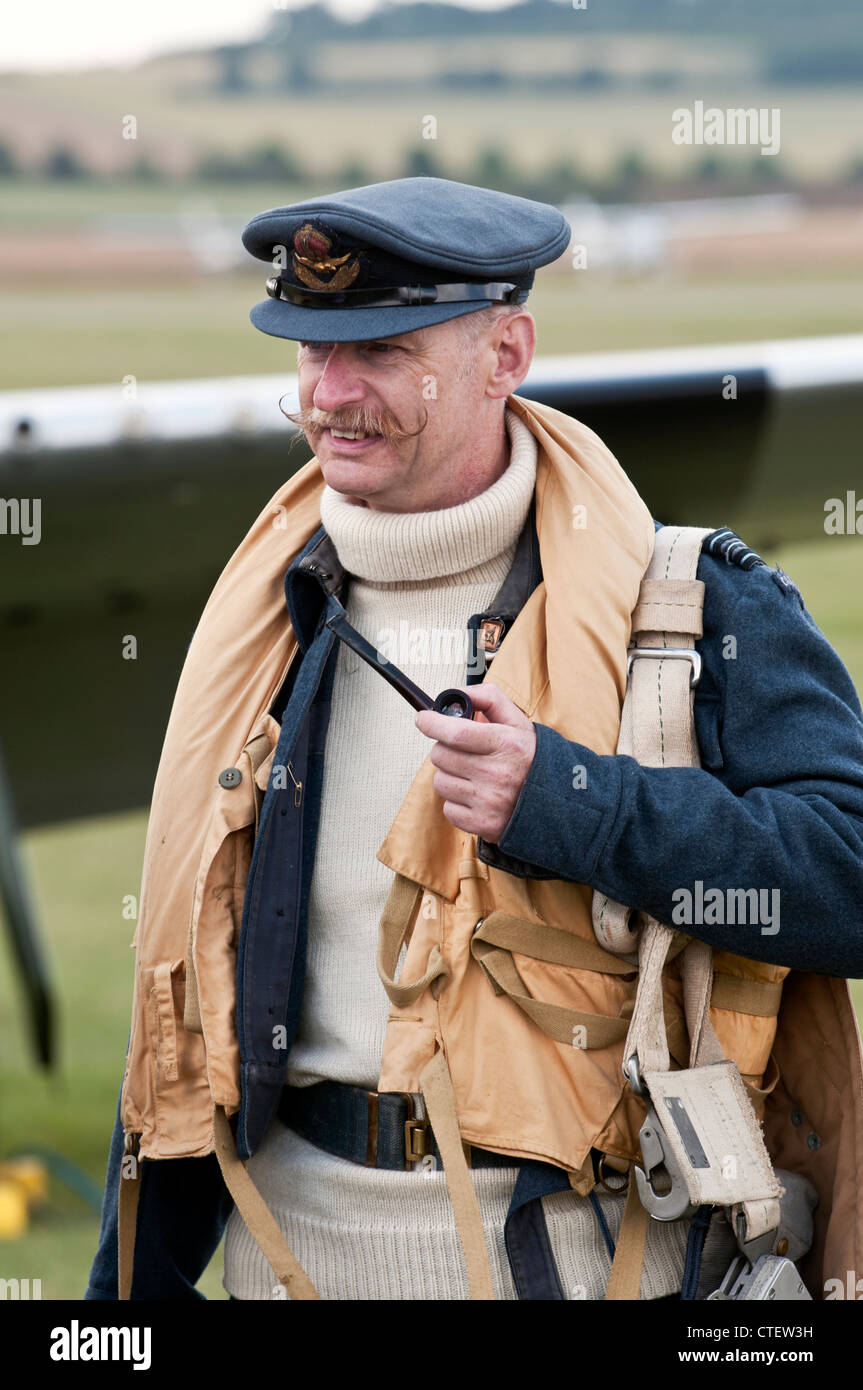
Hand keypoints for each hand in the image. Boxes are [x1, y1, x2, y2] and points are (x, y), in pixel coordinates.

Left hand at [414, 682, 536, 841]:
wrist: (555, 803)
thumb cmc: (531, 760)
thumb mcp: (519, 723)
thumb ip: (490, 699)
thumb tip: (460, 694)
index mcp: (506, 744)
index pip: (455, 732)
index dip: (432, 723)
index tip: (423, 719)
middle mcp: (496, 773)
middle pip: (441, 755)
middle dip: (446, 749)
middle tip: (462, 751)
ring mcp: (488, 801)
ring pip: (440, 782)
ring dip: (450, 776)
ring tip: (471, 775)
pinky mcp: (483, 824)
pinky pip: (448, 808)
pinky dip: (457, 802)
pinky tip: (475, 796)